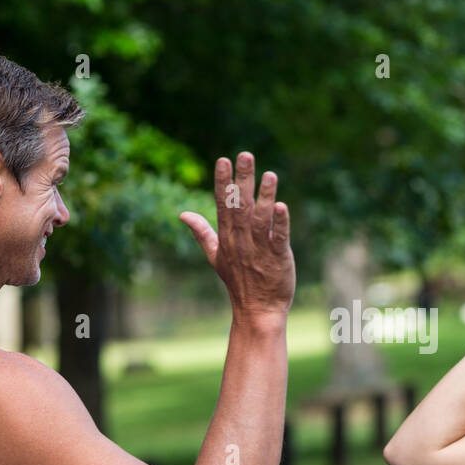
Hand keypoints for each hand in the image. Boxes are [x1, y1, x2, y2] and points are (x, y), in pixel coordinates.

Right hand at [179, 152, 295, 319]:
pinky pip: (279, 238)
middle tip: (246, 154)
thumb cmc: (238, 281)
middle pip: (241, 206)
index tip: (223, 160)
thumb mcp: (215, 256)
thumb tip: (182, 214)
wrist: (257, 310)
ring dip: (264, 197)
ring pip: (261, 219)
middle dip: (243, 180)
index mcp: (227, 237)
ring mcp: (260, 249)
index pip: (223, 205)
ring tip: (269, 175)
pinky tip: (282, 206)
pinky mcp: (278, 258)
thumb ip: (201, 232)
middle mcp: (241, 240)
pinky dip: (280, 224)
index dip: (222, 182)